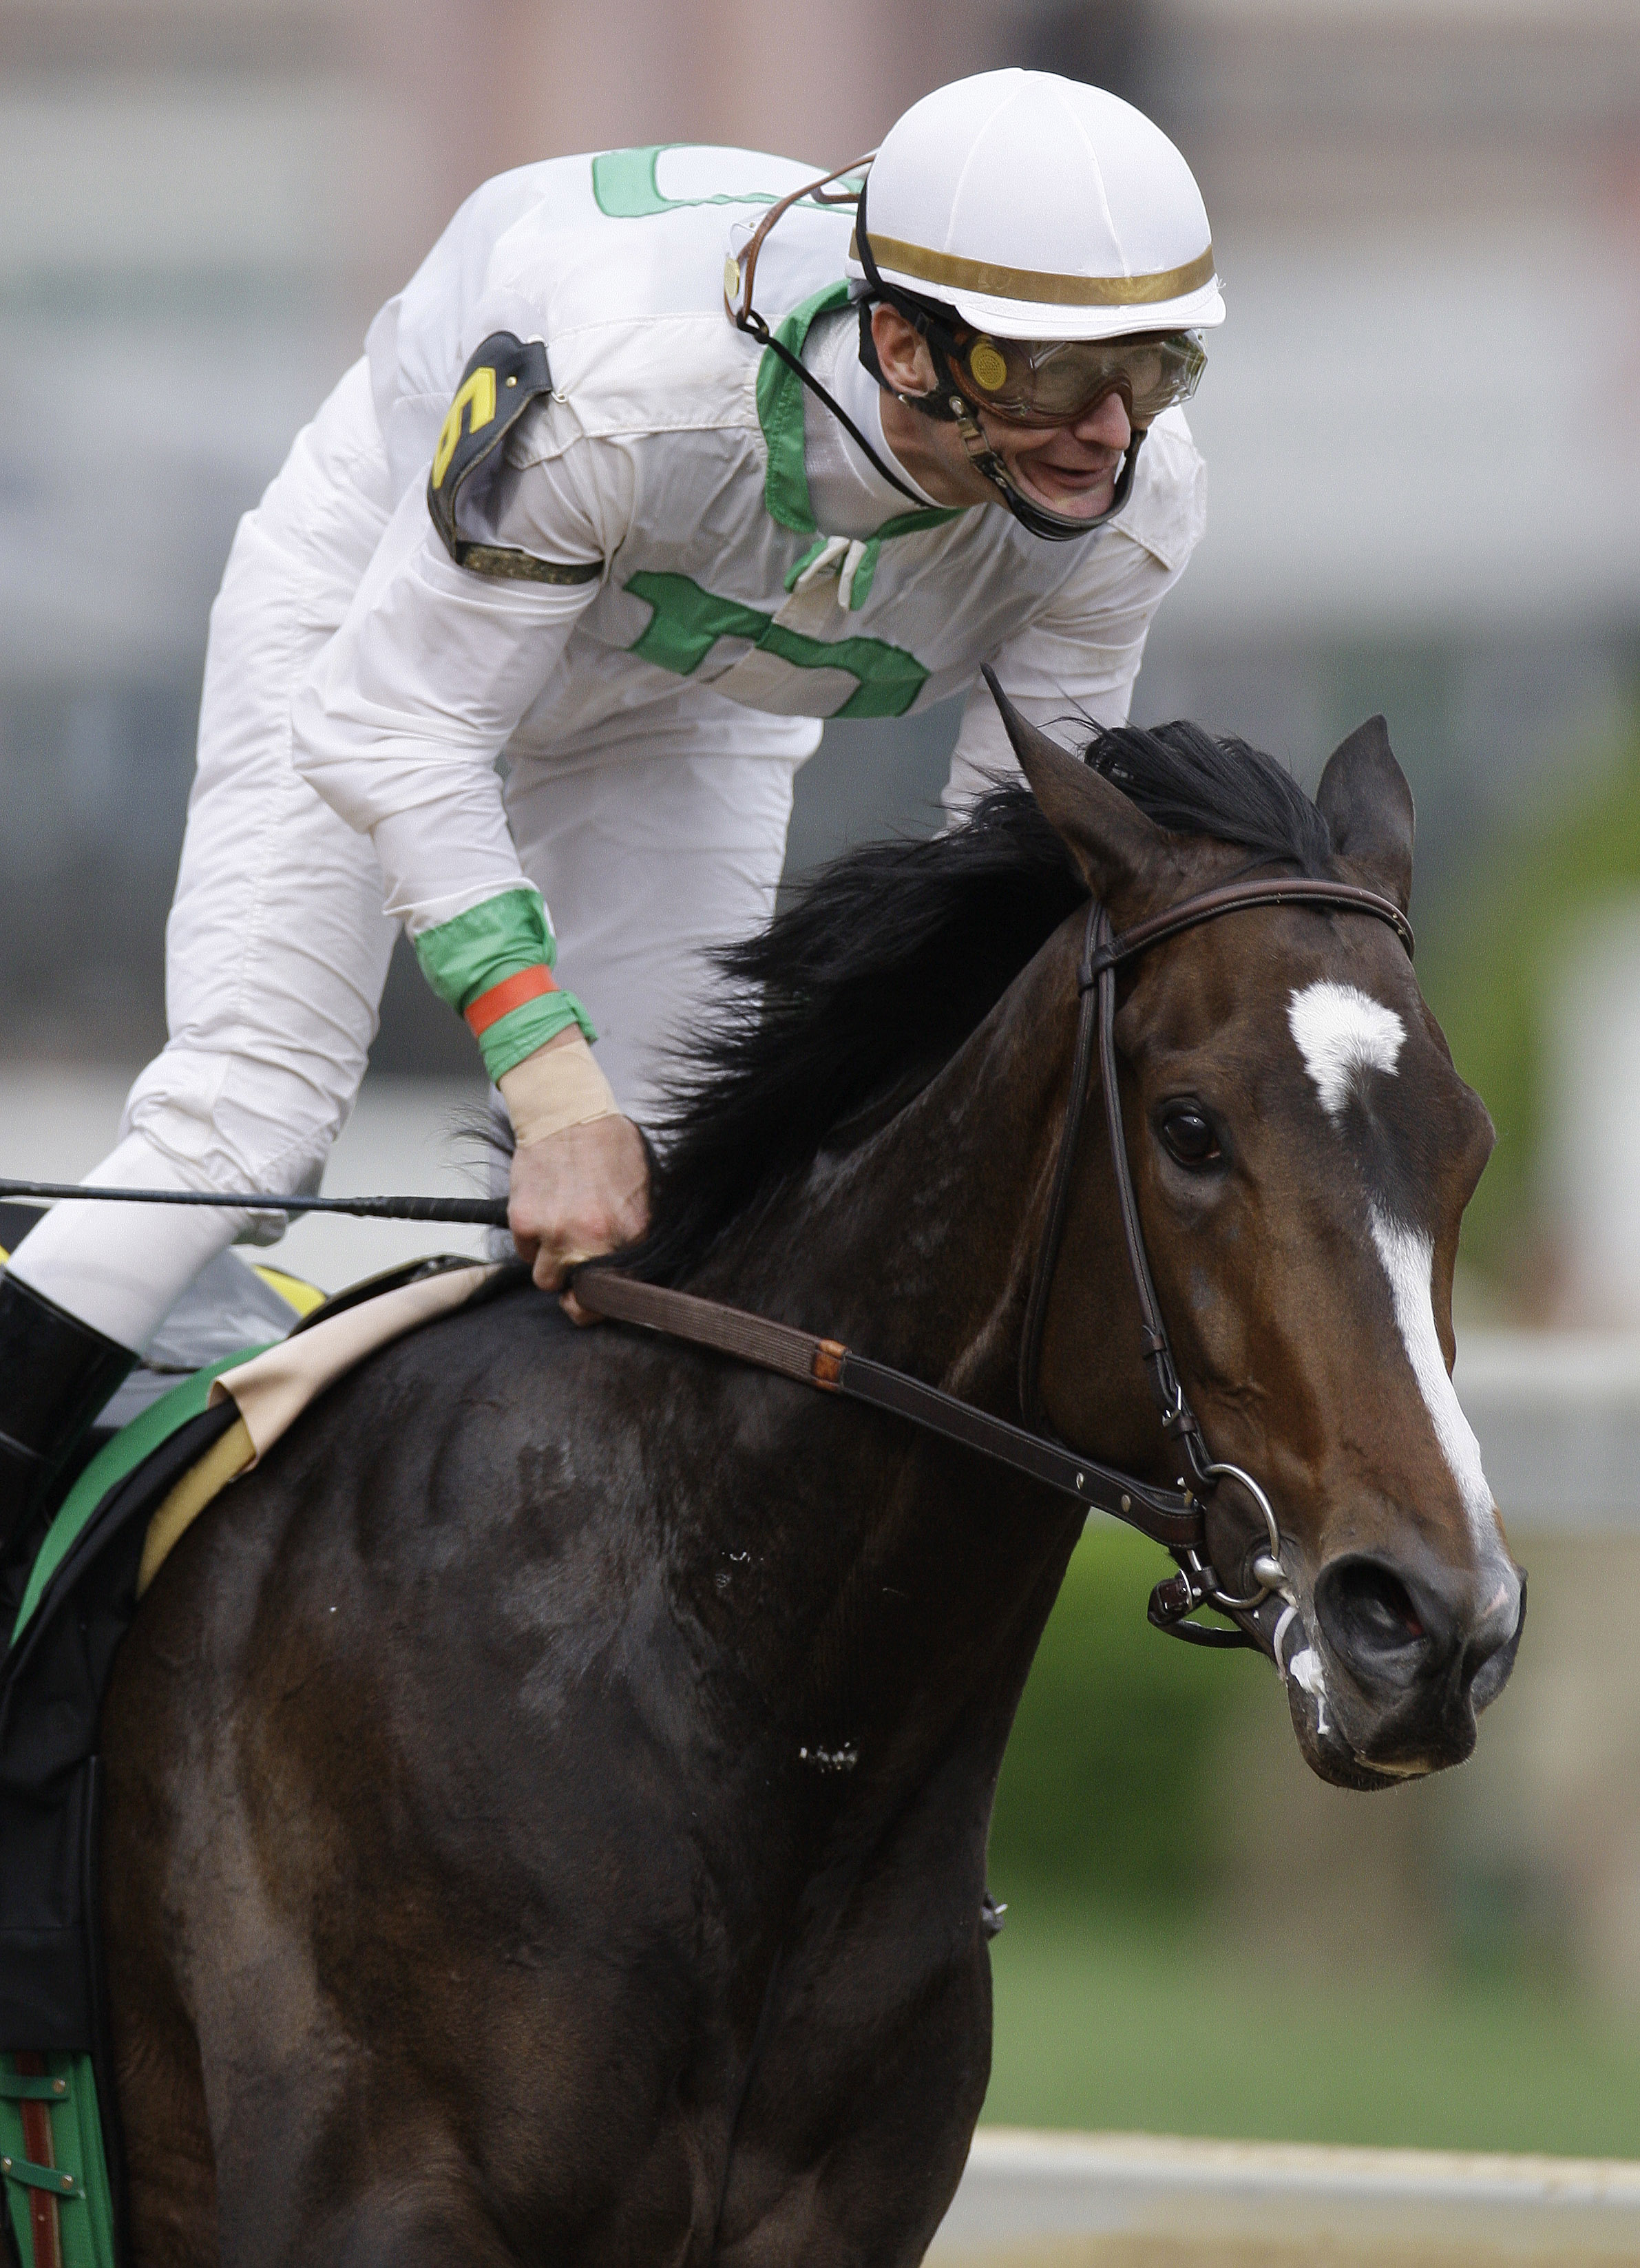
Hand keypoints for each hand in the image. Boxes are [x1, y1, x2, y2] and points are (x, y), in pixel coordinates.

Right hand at [508, 1113, 650, 1317]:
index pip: (622, 1293)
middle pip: (578, 1302)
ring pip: (546, 1279)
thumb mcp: (645, 1184)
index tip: (602, 1301)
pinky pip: (524, 1251)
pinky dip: (531, 1240)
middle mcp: (593, 1238)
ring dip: (551, 1265)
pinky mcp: (524, 1221)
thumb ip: (642, 1228)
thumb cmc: (607, 1142)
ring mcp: (555, 1233)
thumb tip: (639, 1266)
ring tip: (559, 1237)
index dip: (608, 1303)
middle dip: (576, 1293)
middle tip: (576, 1277)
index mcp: (632, 1230)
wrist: (565, 1110)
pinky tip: (543, 1212)